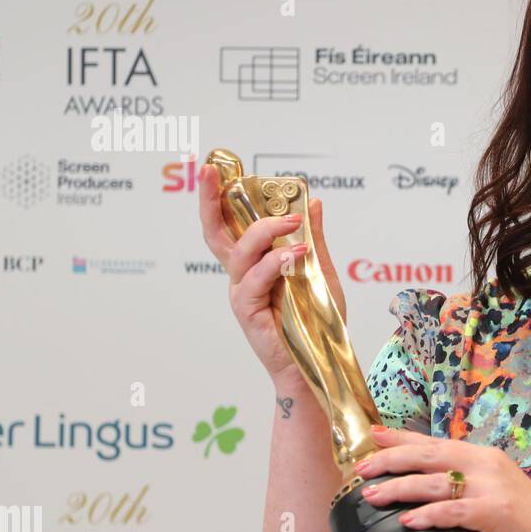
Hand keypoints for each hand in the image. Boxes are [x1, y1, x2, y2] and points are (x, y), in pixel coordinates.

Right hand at [197, 162, 347, 384]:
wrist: (319, 362)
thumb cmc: (317, 321)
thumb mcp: (321, 271)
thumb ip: (313, 239)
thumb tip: (313, 203)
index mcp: (255, 263)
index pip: (232, 225)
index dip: (219, 197)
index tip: (216, 169)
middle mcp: (242, 275)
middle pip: (216, 234)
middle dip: (209, 200)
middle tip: (214, 173)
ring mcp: (242, 293)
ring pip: (241, 253)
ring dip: (265, 232)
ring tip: (291, 222)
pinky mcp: (248, 312)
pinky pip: (256, 281)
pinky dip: (275, 263)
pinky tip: (295, 254)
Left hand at [354, 426, 530, 531]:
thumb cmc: (526, 523)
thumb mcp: (494, 493)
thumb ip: (466, 485)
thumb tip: (427, 487)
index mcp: (484, 456)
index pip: (436, 442)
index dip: (403, 438)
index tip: (374, 435)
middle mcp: (487, 464)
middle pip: (430, 455)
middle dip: (392, 459)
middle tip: (362, 468)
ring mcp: (494, 487)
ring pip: (436, 482)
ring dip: (400, 488)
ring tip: (373, 495)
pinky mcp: (498, 512)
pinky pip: (455, 511)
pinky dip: (428, 515)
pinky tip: (407, 521)